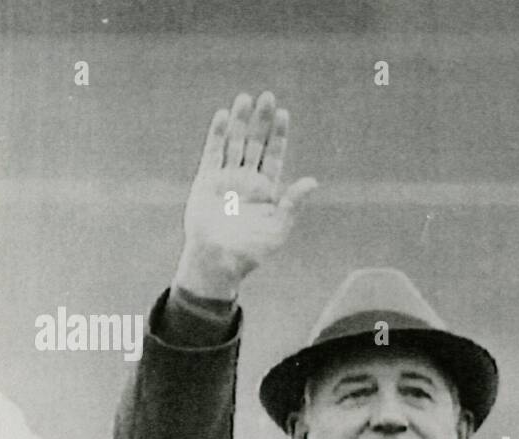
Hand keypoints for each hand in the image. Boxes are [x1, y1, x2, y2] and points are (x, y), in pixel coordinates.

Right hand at [174, 92, 318, 300]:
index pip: (274, 155)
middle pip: (255, 143)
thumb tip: (312, 181)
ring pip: (234, 143)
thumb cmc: (252, 252)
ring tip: (245, 98)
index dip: (278, 135)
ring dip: (239, 121)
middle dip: (261, 121)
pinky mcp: (206, 180)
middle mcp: (247, 180)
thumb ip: (293, 204)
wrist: (218, 262)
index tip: (283, 113)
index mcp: (267, 190)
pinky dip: (217, 134)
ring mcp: (226, 178)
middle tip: (267, 96)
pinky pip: (212, 152)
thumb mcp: (278, 229)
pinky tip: (223, 116)